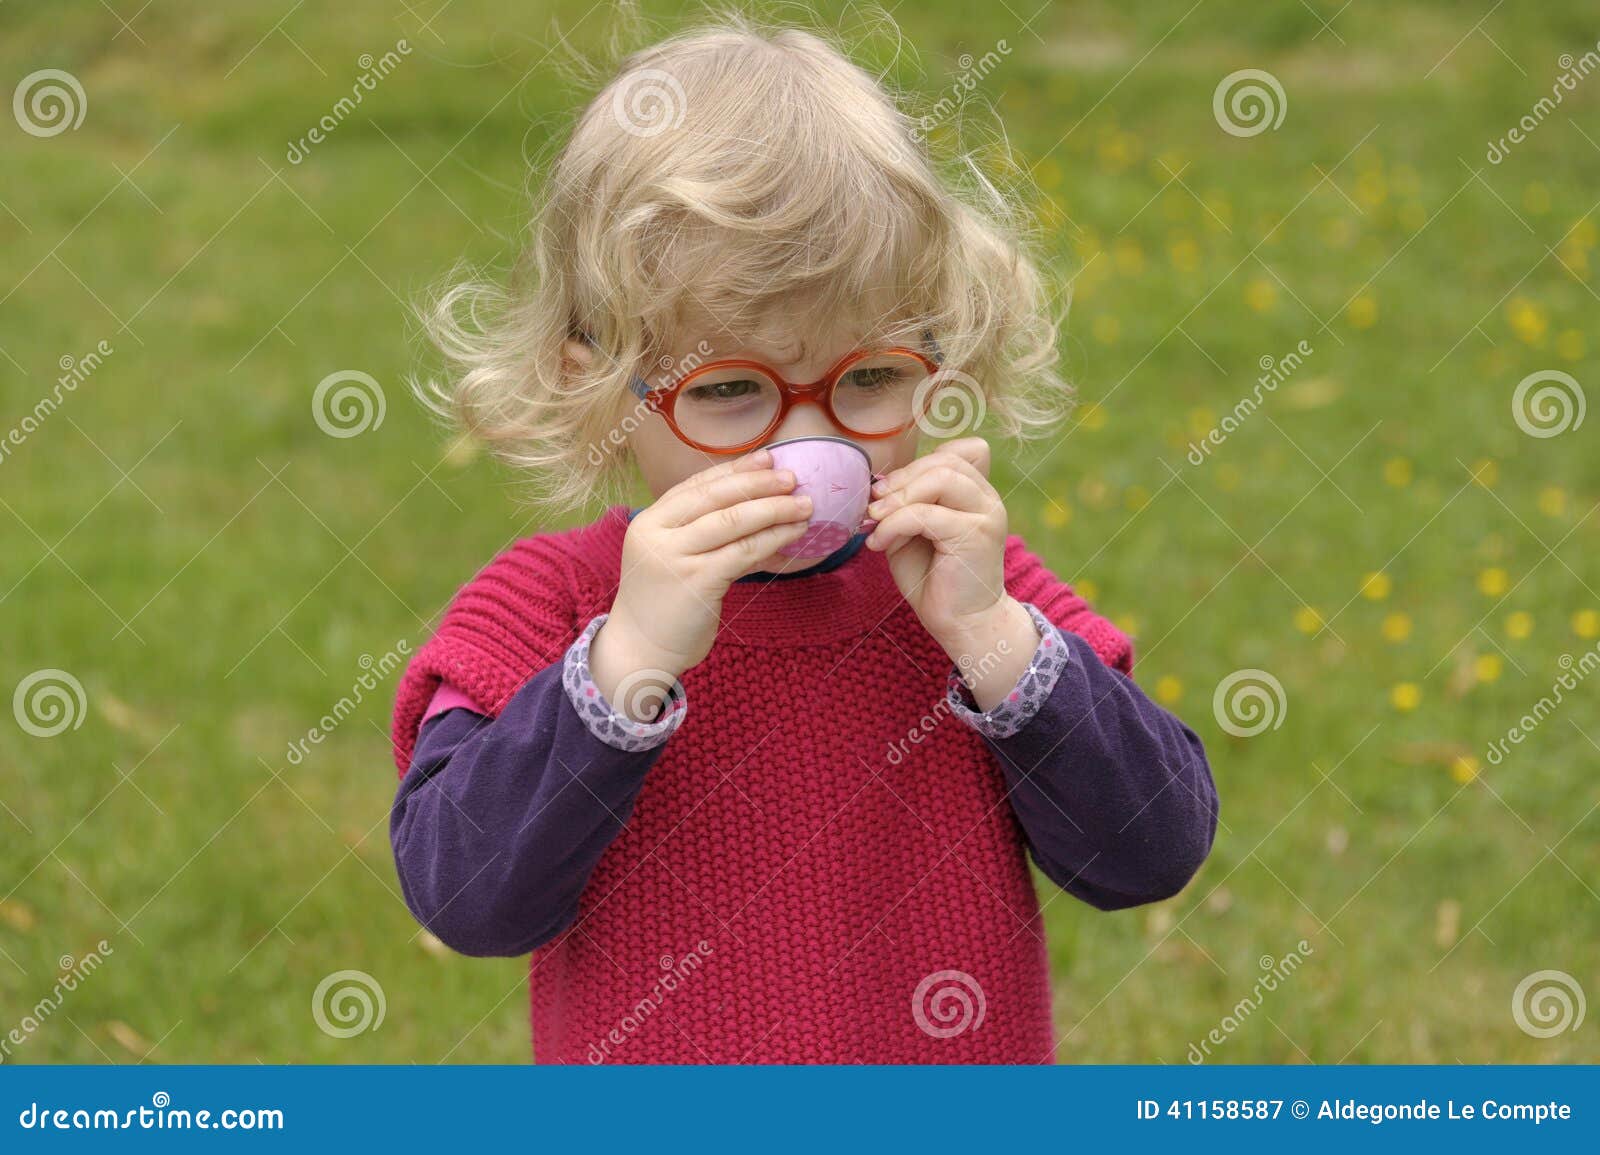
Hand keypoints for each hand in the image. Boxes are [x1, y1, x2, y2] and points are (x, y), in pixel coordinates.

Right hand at [592, 449, 810, 716]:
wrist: (639, 651)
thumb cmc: (663, 604)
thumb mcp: (671, 557)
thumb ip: (700, 532)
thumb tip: (757, 507)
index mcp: (649, 520)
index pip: (696, 485)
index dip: (735, 470)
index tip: (768, 458)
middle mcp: (657, 533)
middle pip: (716, 497)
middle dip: (758, 484)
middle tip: (792, 478)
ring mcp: (675, 557)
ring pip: (733, 522)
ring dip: (774, 510)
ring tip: (804, 506)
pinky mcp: (697, 582)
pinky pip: (744, 552)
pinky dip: (772, 539)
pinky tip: (793, 534)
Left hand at [863, 437, 1020, 659]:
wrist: (961, 623)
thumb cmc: (934, 578)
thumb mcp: (912, 532)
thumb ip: (904, 505)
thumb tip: (878, 485)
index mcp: (976, 493)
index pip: (958, 451)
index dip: (919, 462)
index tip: (889, 490)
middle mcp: (987, 498)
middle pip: (945, 461)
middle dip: (901, 479)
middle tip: (873, 504)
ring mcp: (987, 514)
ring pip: (941, 478)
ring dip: (898, 497)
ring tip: (874, 520)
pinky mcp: (976, 535)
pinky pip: (926, 514)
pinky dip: (894, 525)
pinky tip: (878, 544)